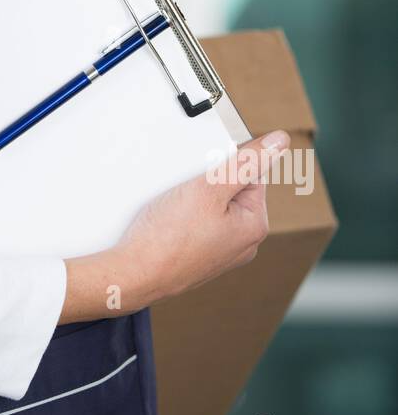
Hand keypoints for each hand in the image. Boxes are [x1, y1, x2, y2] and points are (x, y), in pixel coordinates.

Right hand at [59, 130, 289, 323]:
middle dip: (206, 181)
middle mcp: (241, 242)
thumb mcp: (210, 189)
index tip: (204, 171)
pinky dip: (182, 214)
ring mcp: (218, 250)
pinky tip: (168, 219)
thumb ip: (246, 162)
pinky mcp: (197, 254)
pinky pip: (196, 221)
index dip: (225, 164)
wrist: (134, 273)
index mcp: (254, 226)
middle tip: (185, 190)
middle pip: (230, 188)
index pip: (251, 173)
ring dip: (193, 197)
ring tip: (174, 206)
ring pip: (210, 204)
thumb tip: (279, 141)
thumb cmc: (169, 238)